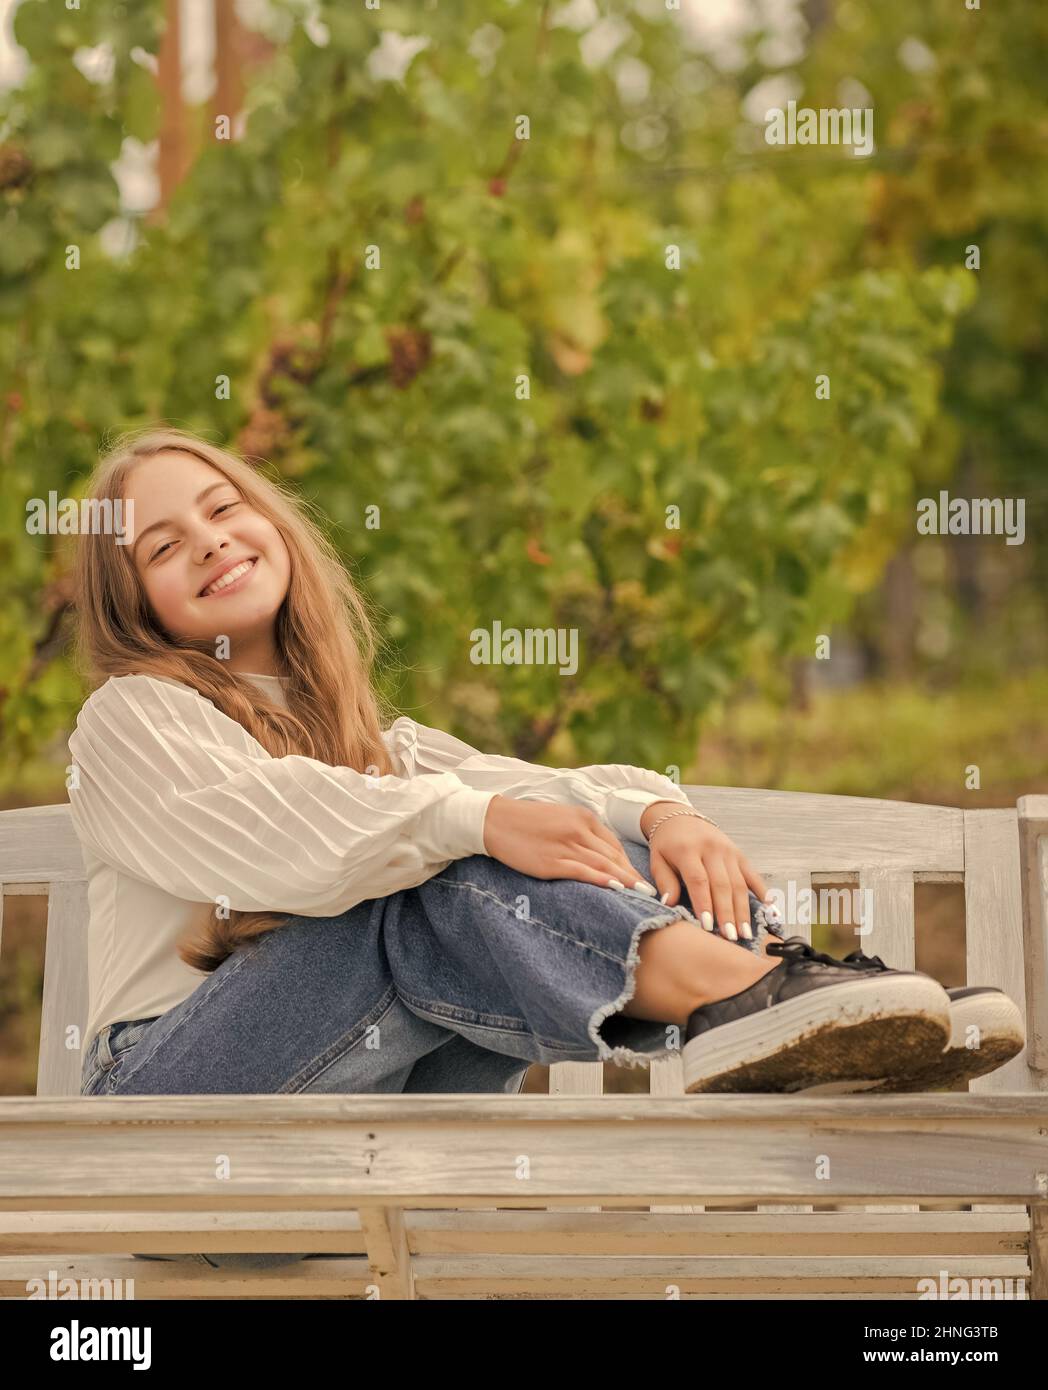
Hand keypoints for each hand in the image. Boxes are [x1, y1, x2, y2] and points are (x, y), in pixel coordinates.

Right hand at [482, 796, 656, 893]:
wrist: (495, 821)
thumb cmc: (527, 822)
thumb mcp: (561, 818)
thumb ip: (582, 833)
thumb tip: (601, 855)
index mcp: (584, 817)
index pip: (614, 845)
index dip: (629, 865)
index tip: (640, 881)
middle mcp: (579, 830)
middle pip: (613, 856)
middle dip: (633, 876)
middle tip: (651, 894)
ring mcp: (566, 845)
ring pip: (603, 865)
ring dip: (625, 881)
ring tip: (642, 897)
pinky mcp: (552, 861)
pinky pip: (583, 871)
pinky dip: (602, 880)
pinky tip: (616, 889)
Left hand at [642, 803, 767, 940]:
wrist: (681, 818)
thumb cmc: (667, 844)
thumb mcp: (657, 859)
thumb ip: (664, 881)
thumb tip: (670, 904)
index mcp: (688, 850)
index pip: (699, 880)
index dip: (704, 904)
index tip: (708, 926)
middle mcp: (712, 849)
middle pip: (722, 885)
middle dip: (727, 913)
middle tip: (730, 937)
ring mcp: (729, 851)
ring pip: (739, 883)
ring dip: (743, 910)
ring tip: (744, 933)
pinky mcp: (740, 854)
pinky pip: (753, 875)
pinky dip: (762, 893)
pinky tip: (768, 910)